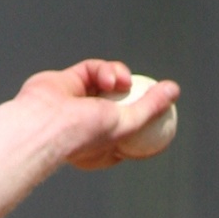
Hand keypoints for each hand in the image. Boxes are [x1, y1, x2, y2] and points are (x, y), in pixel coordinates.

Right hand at [14, 60, 179, 170]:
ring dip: (119, 77)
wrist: (43, 124)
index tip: (166, 112)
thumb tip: (175, 90)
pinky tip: (109, 77)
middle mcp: (87, 124)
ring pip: (108, 83)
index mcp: (100, 147)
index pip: (130, 131)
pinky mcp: (66, 81)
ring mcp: (76, 102)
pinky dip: (103, 70)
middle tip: (151, 86)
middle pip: (120, 103)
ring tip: (121, 81)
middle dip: (135, 93)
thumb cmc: (83, 135)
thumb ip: (151, 108)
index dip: (148, 119)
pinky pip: (91, 70)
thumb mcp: (127, 126)